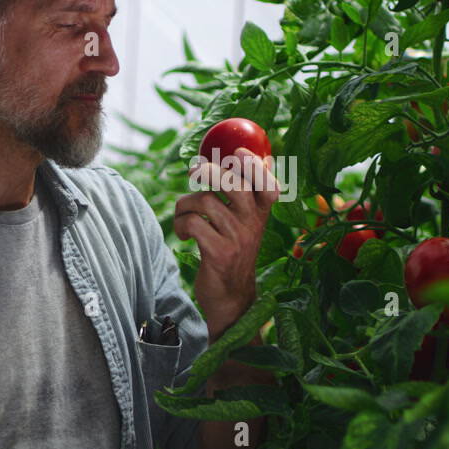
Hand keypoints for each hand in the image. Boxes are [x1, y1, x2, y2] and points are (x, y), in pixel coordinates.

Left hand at [173, 148, 278, 339]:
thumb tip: (263, 158)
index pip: (267, 184)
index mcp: (261, 215)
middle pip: (234, 184)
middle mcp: (253, 225)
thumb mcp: (247, 224)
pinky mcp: (219, 253)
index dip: (254, 165)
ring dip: (184, 204)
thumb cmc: (234, 252)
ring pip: (205, 201)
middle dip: (209, 171)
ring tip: (183, 215)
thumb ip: (250, 195)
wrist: (231, 297)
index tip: (238, 151)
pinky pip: (193, 223)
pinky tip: (183, 233)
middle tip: (194, 171)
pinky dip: (180, 224)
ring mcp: (237, 239)